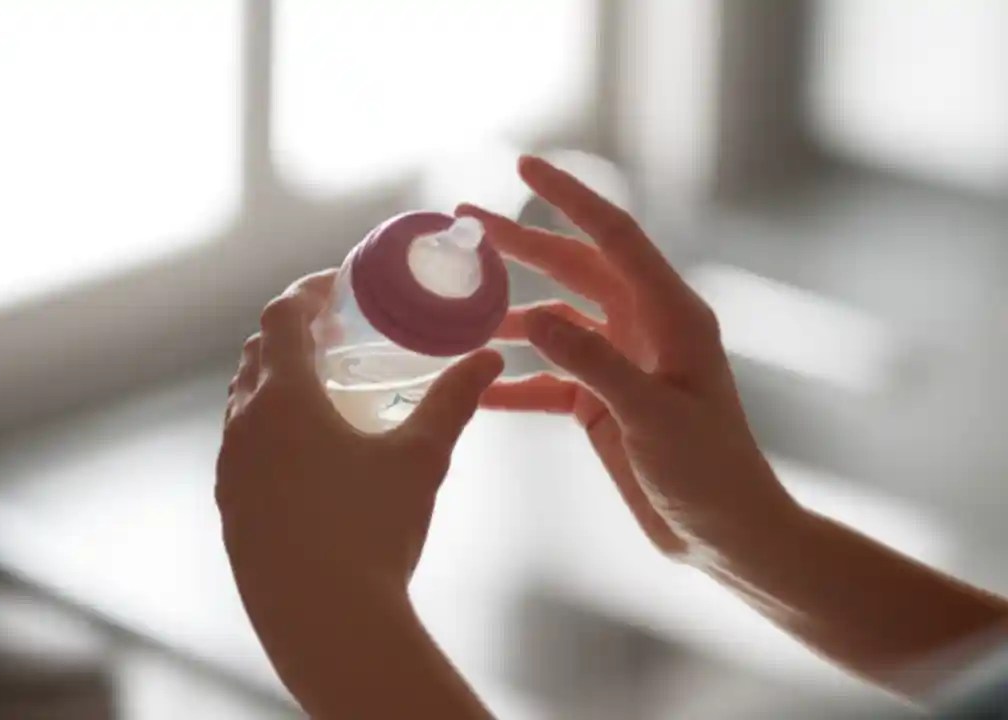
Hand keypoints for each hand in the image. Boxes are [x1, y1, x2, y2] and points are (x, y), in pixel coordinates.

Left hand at [217, 270, 501, 717]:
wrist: (326, 623)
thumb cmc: (373, 532)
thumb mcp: (420, 459)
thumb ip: (453, 402)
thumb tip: (488, 361)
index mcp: (282, 398)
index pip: (281, 316)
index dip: (308, 291)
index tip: (339, 287)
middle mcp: (243, 426)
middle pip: (256, 355)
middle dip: (292, 335)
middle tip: (336, 335)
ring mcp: (230, 471)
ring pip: (243, 405)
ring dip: (275, 384)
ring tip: (323, 392)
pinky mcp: (230, 510)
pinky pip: (242, 449)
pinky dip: (268, 431)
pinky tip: (308, 456)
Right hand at [458, 156, 798, 561]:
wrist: (727, 535)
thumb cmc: (709, 472)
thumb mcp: (652, 416)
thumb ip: (592, 362)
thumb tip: (531, 316)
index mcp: (671, 314)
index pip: (613, 236)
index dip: (569, 197)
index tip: (524, 165)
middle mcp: (644, 328)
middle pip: (573, 270)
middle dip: (520, 246)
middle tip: (464, 222)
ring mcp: (622, 364)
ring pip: (554, 324)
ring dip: (508, 319)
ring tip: (455, 316)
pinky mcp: (604, 403)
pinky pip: (549, 381)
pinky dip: (515, 384)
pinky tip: (478, 391)